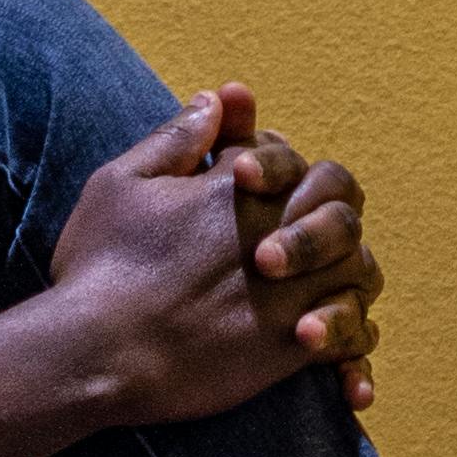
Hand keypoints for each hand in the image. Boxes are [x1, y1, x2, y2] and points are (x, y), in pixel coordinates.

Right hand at [48, 83, 383, 428]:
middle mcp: (277, 235)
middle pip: (341, 208)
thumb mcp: (120, 184)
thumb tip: (217, 100)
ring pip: (358, 270)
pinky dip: (349, 335)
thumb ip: (176, 140)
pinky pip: (353, 336)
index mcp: (238, 190)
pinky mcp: (291, 348)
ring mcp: (291, 294)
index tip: (244, 186)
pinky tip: (320, 336)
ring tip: (309, 283)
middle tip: (284, 238)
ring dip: (342, 270)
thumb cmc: (99, 268)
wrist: (97, 356)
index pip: (290, 158)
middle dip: (323, 214)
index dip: (273, 168)